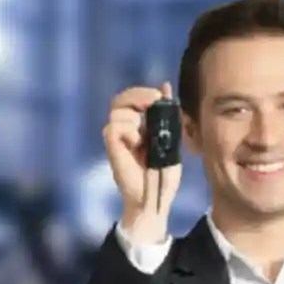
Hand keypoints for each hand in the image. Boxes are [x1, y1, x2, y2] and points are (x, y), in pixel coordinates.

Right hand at [102, 82, 182, 244]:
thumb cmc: (163, 172)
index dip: (142, 92)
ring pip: (117, 111)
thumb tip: (165, 86)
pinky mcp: (111, 147)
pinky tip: (137, 143)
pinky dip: (128, 132)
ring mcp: (116, 138)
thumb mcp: (172, 138)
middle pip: (120, 98)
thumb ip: (169, 114)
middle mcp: (124, 128)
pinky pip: (114, 127)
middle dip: (138, 95)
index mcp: (138, 124)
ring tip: (145, 136)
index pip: (131, 97)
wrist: (155, 197)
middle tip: (154, 101)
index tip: (160, 96)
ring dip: (135, 118)